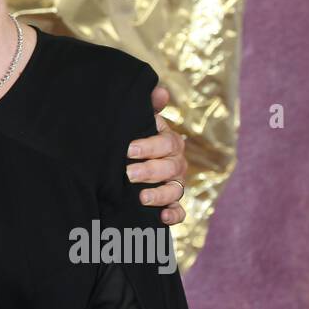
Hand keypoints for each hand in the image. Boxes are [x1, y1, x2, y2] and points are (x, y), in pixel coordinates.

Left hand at [127, 85, 187, 225]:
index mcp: (169, 142)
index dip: (149, 146)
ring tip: (141, 197)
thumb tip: (159, 90)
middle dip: (149, 171)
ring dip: (160, 194)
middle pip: (170, 167)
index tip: (128, 149)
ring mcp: (175, 184)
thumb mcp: (140, 121)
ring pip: (176, 190)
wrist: (129, 160)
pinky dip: (174, 215)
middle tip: (128, 173)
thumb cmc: (135, 137)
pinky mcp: (172, 203)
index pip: (167, 143)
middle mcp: (175, 163)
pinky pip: (180, 212)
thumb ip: (148, 107)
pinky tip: (162, 217)